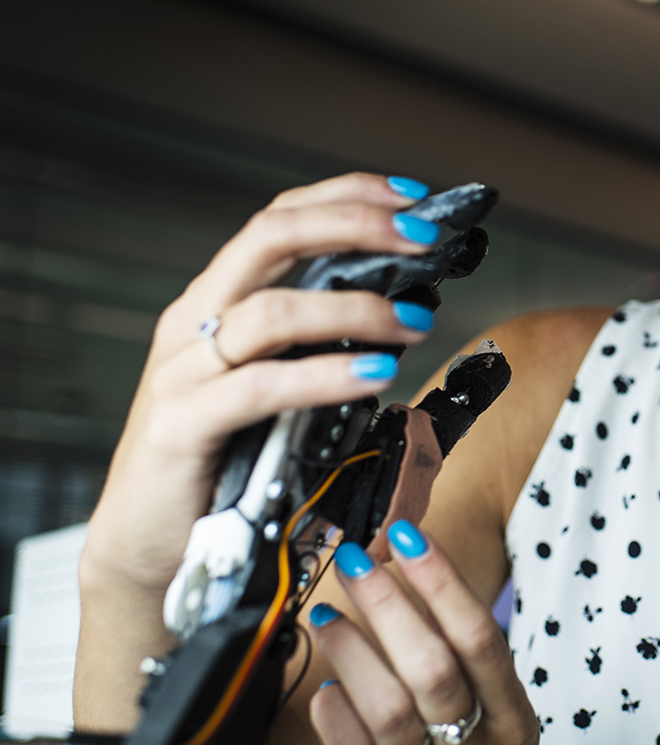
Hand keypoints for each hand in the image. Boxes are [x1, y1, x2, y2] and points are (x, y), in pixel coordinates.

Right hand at [82, 173, 441, 596]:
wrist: (150, 548)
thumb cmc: (226, 464)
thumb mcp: (279, 390)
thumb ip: (321, 348)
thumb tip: (406, 314)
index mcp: (218, 301)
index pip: (279, 218)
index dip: (346, 197)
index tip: (413, 198)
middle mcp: (194, 321)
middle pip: (271, 237)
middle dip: (355, 226)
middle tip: (423, 238)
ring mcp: (182, 370)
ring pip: (272, 311)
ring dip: (355, 310)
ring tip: (415, 323)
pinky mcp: (180, 425)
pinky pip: (260, 387)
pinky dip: (324, 376)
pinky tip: (376, 376)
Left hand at [309, 520, 537, 744]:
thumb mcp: (491, 724)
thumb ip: (462, 666)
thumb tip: (408, 577)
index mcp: (512, 722)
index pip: (481, 639)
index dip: (442, 582)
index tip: (407, 538)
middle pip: (434, 668)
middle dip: (388, 604)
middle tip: (354, 562)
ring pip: (390, 710)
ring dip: (352, 650)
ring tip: (325, 614)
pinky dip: (335, 718)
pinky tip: (324, 692)